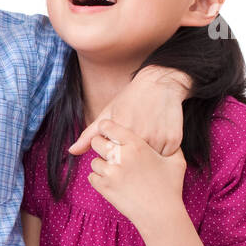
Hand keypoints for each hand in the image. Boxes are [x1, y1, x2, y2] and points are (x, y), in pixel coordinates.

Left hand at [70, 65, 186, 157]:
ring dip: (145, 158)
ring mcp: (157, 139)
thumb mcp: (108, 114)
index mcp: (119, 132)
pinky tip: (157, 143)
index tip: (118, 142)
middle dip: (128, 157)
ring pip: (148, 161)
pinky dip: (160, 154)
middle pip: (129, 161)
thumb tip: (72, 151)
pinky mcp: (173, 141)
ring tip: (144, 143)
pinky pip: (164, 157)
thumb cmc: (130, 100)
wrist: (161, 84)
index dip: (113, 151)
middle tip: (132, 142)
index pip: (110, 156)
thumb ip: (90, 135)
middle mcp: (138, 136)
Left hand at [85, 119, 187, 233]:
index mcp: (137, 145)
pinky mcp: (104, 188)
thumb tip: (167, 137)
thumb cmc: (171, 188)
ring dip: (101, 164)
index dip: (106, 127)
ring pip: (94, 161)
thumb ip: (171, 145)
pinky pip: (92, 176)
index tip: (108, 131)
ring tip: (115, 169)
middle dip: (101, 145)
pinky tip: (111, 180)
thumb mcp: (175, 161)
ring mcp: (111, 172)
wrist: (161, 215)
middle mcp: (121, 156)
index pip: (108, 127)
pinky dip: (99, 178)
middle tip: (109, 150)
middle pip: (96, 142)